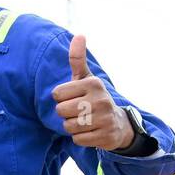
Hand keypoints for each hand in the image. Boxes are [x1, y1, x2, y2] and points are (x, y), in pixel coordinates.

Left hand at [51, 35, 132, 150]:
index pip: (57, 94)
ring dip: (72, 126)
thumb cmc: (93, 97)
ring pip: (68, 126)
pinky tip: (91, 131)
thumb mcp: (86, 78)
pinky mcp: (106, 136)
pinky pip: (78, 139)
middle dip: (66, 114)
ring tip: (85, 121)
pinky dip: (80, 138)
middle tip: (79, 111)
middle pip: (61, 111)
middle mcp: (100, 100)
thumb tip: (79, 35)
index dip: (61, 98)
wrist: (118, 123)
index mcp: (93, 84)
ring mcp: (105, 119)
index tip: (74, 98)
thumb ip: (77, 58)